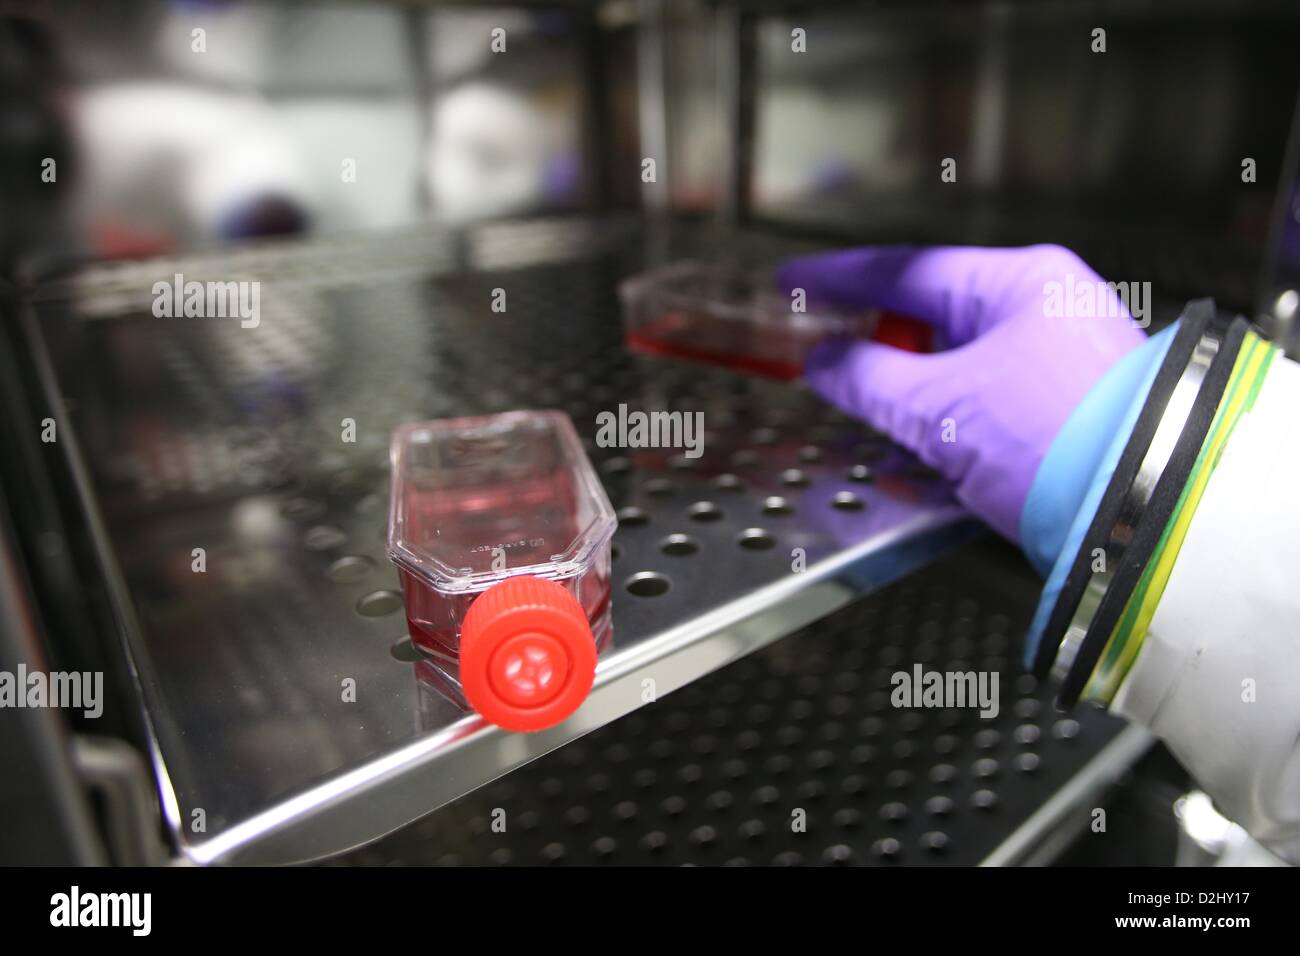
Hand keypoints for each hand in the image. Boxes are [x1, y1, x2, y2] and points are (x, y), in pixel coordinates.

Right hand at [776, 245, 1144, 541]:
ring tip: (865, 428)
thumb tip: (822, 362)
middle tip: (819, 360)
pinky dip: (941, 442)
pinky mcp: (1059, 426)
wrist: (1143, 514)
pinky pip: (980, 420)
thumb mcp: (940, 407)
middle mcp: (1042, 317)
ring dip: (905, 407)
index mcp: (1019, 285)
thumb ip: (866, 379)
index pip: (906, 270)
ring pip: (954, 377)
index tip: (793, 281)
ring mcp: (1053, 372)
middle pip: (931, 325)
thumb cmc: (1060, 441)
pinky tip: (912, 472)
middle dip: (873, 352)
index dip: (839, 278)